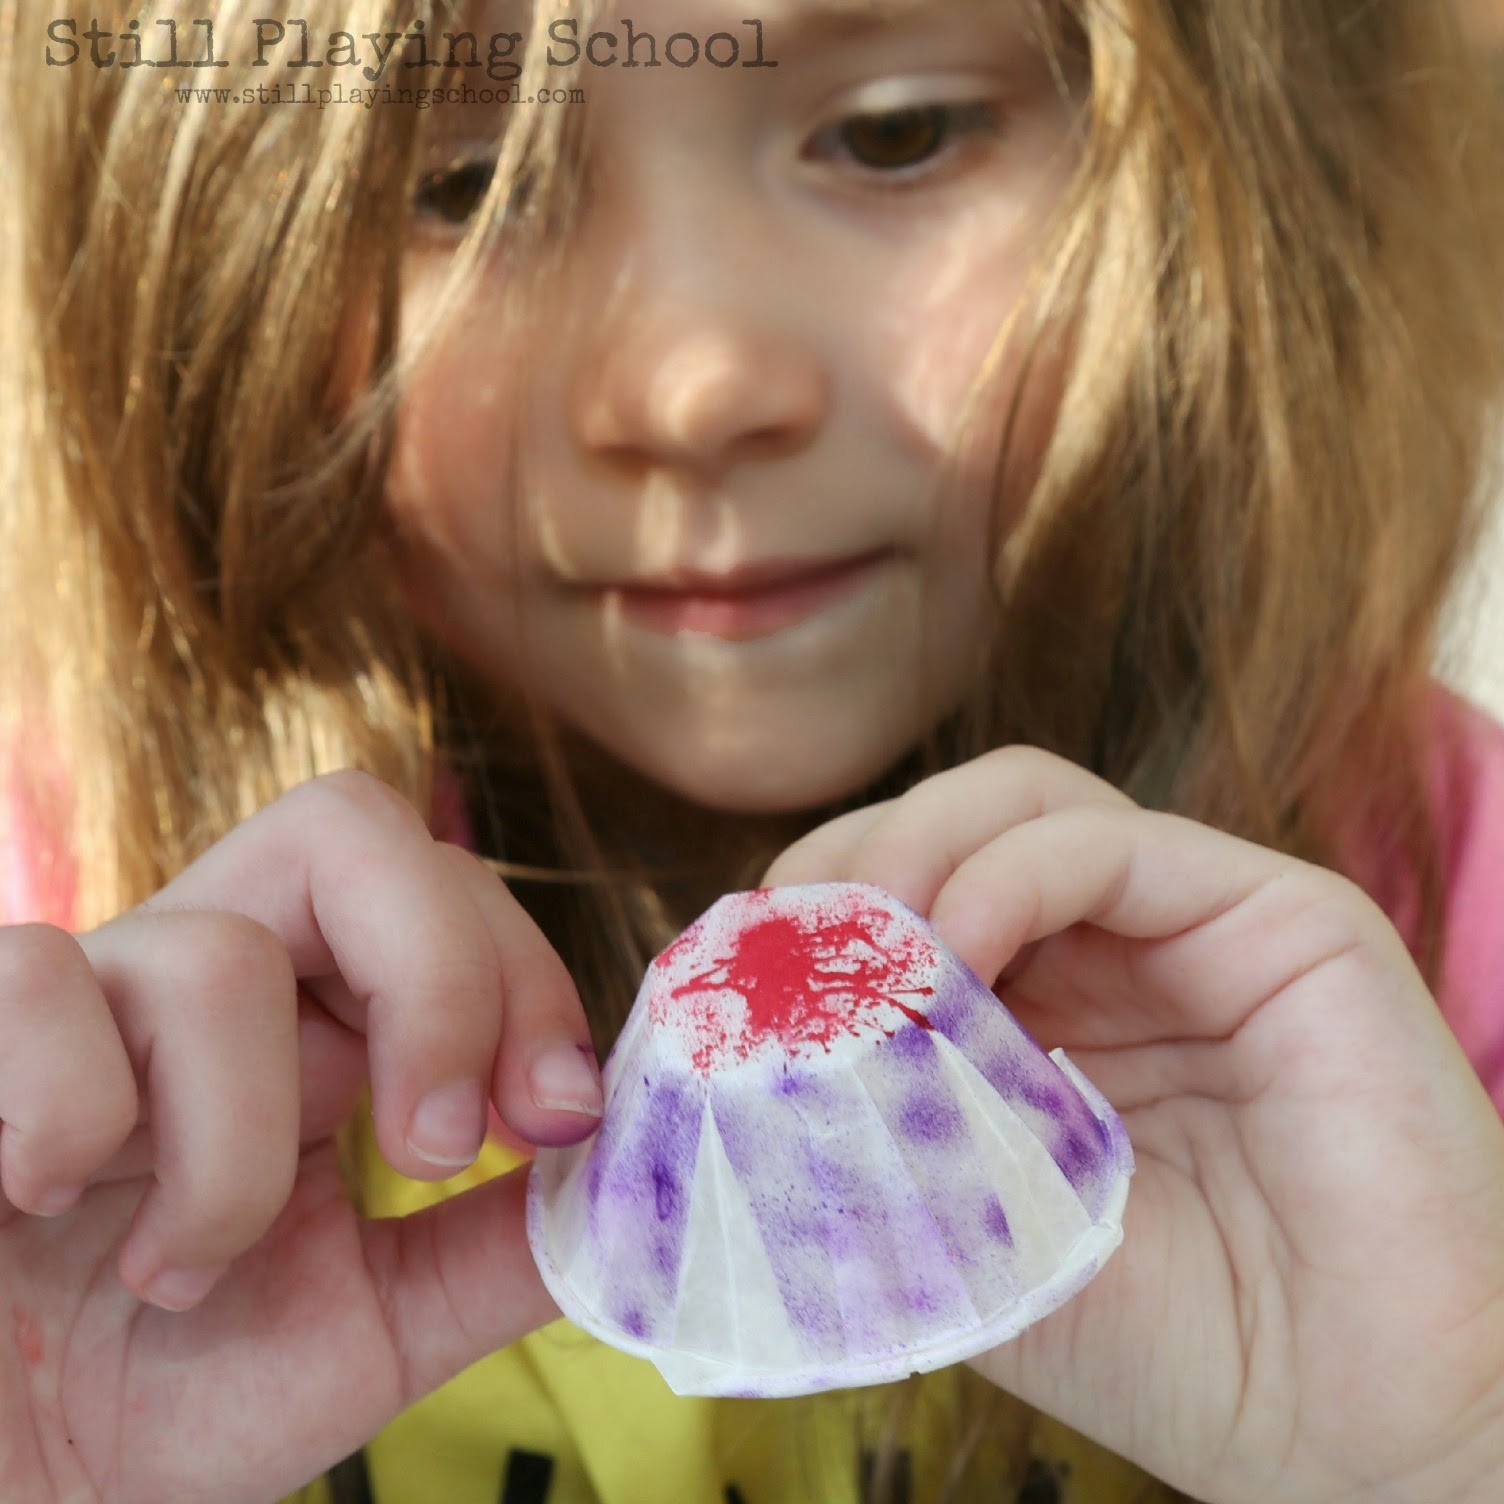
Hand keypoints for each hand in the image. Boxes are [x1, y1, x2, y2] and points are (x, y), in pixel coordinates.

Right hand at [0, 770, 601, 1503]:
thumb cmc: (163, 1404)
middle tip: (438, 1146)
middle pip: (352, 826)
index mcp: (319, 1021)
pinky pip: (39, 985)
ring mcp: (82, 996)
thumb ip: (504, 1245)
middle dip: (440, 978)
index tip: (558, 1119)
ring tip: (180, 1272)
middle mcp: (209, 974)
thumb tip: (639, 1174)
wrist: (9, 1497)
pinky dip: (71, 1121)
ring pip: (213, 954)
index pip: (450, 888)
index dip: (526, 977)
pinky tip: (42, 1206)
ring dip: (232, 1154)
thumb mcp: (377, 1326)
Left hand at [762, 748, 1503, 1503]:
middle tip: (788, 952)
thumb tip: (752, 1061)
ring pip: (1019, 802)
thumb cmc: (1170, 1342)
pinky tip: (950, 953)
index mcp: (1038, 1009)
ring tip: (863, 951)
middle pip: (945, 825)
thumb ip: (882, 1133)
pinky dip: (1006, 875)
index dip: (814, 915)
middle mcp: (1108, 948)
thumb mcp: (974, 1230)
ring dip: (913, 851)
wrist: (1358, 1427)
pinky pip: (1111, 845)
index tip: (743, 982)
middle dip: (849, 866)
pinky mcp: (1280, 918)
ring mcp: (1190, 923)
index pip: (901, 894)